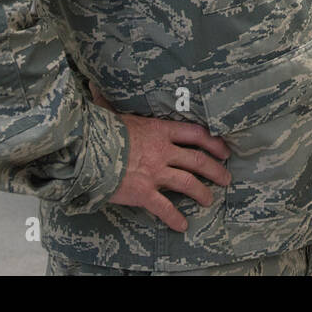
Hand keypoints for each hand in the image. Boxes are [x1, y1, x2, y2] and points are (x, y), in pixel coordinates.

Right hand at [90, 84, 232, 232]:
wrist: (85, 150)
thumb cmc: (99, 129)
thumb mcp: (115, 112)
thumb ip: (115, 103)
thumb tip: (97, 85)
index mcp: (160, 130)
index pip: (197, 134)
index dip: (214, 143)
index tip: (224, 150)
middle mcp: (163, 152)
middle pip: (198, 161)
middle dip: (216, 170)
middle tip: (226, 178)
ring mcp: (155, 173)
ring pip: (188, 183)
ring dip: (202, 193)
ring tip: (209, 200)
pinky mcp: (143, 192)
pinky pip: (164, 208)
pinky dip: (174, 218)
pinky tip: (182, 225)